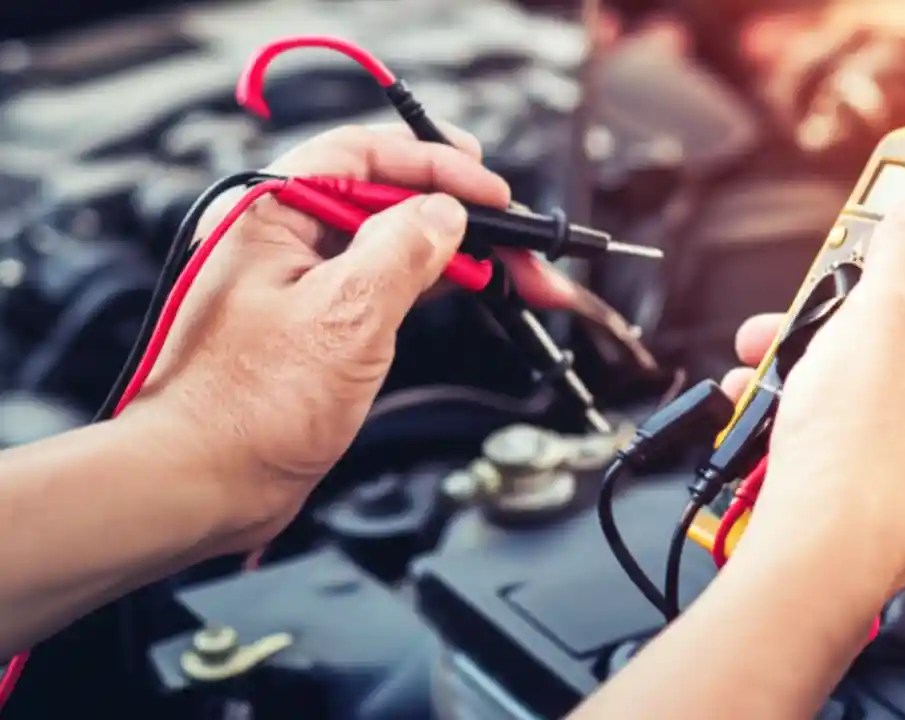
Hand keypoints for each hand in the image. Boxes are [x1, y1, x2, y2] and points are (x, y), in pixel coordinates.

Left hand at [120, 123, 566, 552]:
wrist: (201, 484)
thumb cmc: (247, 410)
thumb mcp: (346, 316)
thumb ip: (403, 252)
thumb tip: (445, 213)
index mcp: (272, 212)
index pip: (363, 153)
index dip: (435, 163)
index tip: (490, 189)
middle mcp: (282, 238)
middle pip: (387, 199)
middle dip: (461, 217)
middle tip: (519, 241)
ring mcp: (298, 283)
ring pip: (392, 245)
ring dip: (456, 255)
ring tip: (516, 274)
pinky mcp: (314, 326)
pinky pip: (382, 285)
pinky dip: (430, 286)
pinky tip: (470, 289)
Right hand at [723, 197, 904, 604]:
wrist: (812, 556)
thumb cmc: (862, 455)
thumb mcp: (885, 314)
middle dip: (862, 313)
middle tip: (829, 295)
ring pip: (884, 389)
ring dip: (825, 358)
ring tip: (779, 350)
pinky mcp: (888, 501)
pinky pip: (859, 433)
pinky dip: (817, 407)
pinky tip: (773, 397)